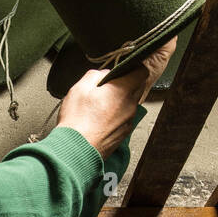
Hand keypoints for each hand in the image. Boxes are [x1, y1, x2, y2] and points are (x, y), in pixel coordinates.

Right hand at [58, 36, 177, 158]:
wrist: (76, 149)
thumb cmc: (77, 121)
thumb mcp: (79, 87)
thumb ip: (95, 75)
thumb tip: (102, 74)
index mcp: (122, 90)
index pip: (141, 72)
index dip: (134, 67)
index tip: (125, 68)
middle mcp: (130, 106)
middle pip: (135, 88)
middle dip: (124, 85)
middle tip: (106, 87)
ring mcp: (128, 122)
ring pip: (129, 104)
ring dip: (119, 102)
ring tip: (99, 105)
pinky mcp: (123, 134)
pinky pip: (124, 118)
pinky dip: (115, 116)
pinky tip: (99, 119)